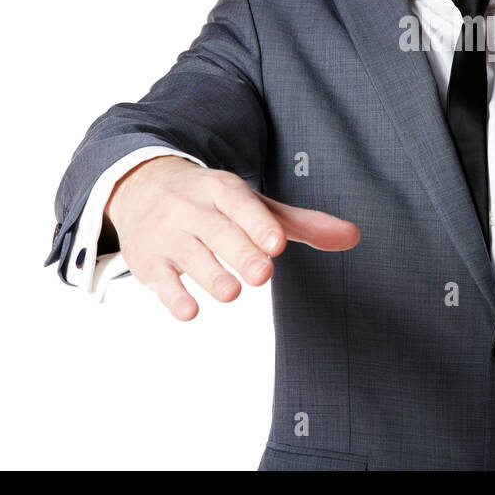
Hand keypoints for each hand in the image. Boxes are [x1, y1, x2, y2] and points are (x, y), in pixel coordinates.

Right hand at [104, 155, 359, 320]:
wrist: (141, 184)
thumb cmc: (212, 202)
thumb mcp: (253, 205)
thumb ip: (299, 224)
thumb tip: (353, 237)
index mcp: (222, 189)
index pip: (240, 204)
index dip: (258, 223)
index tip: (277, 243)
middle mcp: (192, 208)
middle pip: (217, 231)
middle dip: (239, 252)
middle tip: (263, 275)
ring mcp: (167, 234)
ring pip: (189, 254)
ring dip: (210, 274)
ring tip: (231, 292)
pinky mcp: (147, 261)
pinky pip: (159, 279)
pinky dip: (172, 296)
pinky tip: (190, 310)